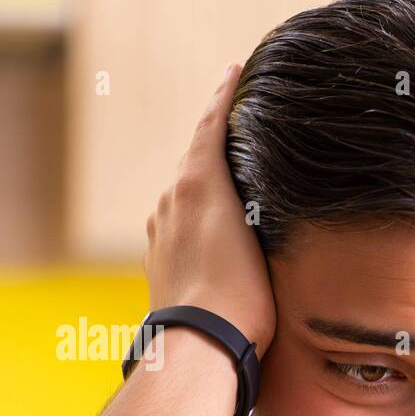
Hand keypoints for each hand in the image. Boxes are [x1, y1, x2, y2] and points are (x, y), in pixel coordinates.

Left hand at [143, 64, 275, 354]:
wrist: (202, 344)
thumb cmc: (241, 296)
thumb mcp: (255, 234)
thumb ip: (249, 197)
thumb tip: (254, 181)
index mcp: (196, 184)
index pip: (210, 126)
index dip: (225, 97)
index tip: (235, 70)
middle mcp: (171, 200)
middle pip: (196, 158)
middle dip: (217, 142)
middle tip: (241, 127)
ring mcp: (161, 232)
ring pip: (187, 194)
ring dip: (208, 186)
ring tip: (235, 186)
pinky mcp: (159, 261)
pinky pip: (181, 225)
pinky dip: (198, 219)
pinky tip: (216, 234)